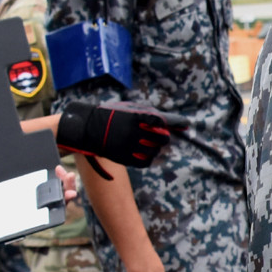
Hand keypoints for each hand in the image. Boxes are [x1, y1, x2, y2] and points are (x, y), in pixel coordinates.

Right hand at [55, 100, 178, 170]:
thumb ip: (148, 115)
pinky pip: (145, 161)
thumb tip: (171, 122)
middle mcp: (133, 131)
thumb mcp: (128, 110)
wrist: (85, 128)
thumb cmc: (110, 116)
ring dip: (156, 148)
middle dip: (164, 138)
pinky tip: (145, 153)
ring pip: (155, 151)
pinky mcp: (124, 157)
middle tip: (161, 137)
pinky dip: (148, 158)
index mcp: (134, 117)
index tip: (186, 123)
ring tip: (149, 144)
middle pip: (162, 138)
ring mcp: (129, 145)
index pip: (162, 120)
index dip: (177, 122)